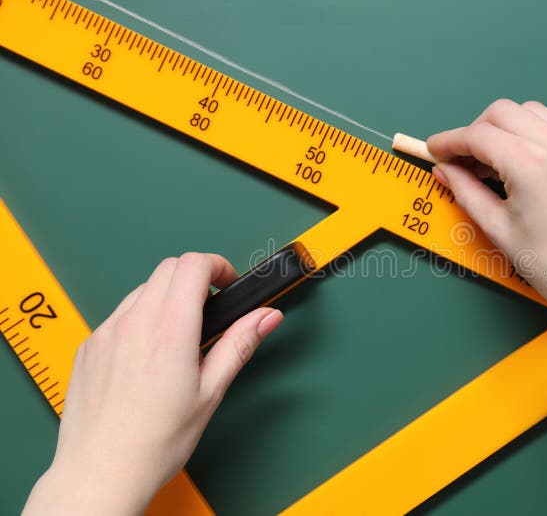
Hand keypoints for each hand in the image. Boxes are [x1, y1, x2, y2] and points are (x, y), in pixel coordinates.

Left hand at [23, 253, 282, 514]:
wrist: (101, 472)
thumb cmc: (155, 442)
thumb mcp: (210, 392)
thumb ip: (240, 345)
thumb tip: (266, 317)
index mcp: (170, 331)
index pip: (193, 265)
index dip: (217, 266)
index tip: (227, 284)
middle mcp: (134, 323)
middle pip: (168, 268)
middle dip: (195, 278)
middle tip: (211, 309)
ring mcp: (106, 332)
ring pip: (143, 289)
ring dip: (168, 297)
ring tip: (180, 336)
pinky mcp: (89, 345)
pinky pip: (120, 313)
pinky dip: (141, 317)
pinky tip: (149, 353)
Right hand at [427, 99, 546, 312]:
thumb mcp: (499, 229)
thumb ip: (466, 192)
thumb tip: (445, 171)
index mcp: (530, 163)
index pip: (477, 135)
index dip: (449, 141)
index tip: (434, 150)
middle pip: (502, 112)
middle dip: (474, 131)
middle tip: (460, 160)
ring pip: (530, 112)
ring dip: (504, 128)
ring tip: (492, 162)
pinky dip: (531, 134)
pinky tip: (523, 163)